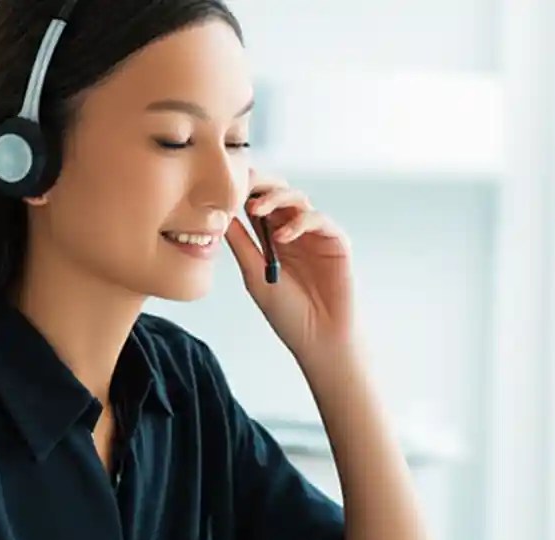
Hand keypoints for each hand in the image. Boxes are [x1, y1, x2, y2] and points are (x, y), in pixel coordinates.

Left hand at [224, 169, 357, 363]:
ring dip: (276, 198)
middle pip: (277, 192)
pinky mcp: (336, 242)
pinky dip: (300, 222)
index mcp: (272, 238)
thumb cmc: (289, 314)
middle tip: (240, 185)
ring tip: (257, 210)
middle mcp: (294, 231)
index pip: (256, 203)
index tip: (221, 189)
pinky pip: (318, 219)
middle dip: (259, 183)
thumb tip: (219, 214)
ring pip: (297, 198)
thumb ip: (241, 243)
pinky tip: (283, 237)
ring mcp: (315, 235)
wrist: (320, 340)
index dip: (242, 191)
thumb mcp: (254, 274)